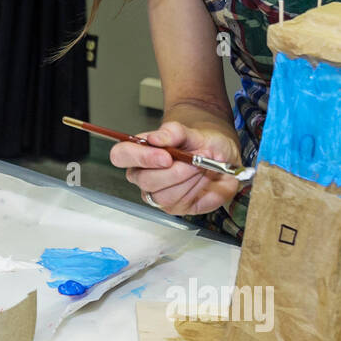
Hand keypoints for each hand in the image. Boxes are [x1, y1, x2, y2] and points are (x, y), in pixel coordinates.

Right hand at [110, 121, 242, 214]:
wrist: (220, 158)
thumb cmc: (201, 144)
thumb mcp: (191, 132)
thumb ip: (172, 132)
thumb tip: (154, 139)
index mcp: (139, 152)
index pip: (120, 155)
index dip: (140, 157)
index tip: (166, 156)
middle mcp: (142, 175)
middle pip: (144, 180)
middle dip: (174, 171)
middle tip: (193, 161)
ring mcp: (155, 194)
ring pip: (163, 195)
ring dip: (187, 180)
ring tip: (199, 167)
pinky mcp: (172, 207)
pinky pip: (180, 203)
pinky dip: (195, 189)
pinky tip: (200, 179)